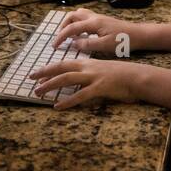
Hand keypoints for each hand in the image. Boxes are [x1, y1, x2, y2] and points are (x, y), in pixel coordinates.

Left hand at [28, 56, 152, 109]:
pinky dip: (68, 101)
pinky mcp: (100, 88)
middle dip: (44, 73)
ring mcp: (93, 77)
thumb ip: (91, 75)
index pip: (64, 64)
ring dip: (50, 85)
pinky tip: (58, 106)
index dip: (49, 68)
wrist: (139, 77)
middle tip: (31, 80)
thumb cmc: (124, 76)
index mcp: (89, 63)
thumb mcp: (104, 71)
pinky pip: (80, 95)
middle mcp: (88, 68)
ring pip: (66, 79)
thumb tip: (80, 83)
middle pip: (61, 68)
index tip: (37, 73)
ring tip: (38, 93)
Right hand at [51, 8, 143, 56]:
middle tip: (60, 38)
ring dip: (71, 23)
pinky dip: (79, 23)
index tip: (54, 46)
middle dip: (63, 26)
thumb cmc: (124, 41)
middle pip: (72, 16)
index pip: (72, 28)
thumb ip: (88, 44)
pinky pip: (85, 18)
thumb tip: (73, 43)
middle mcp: (94, 17)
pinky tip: (82, 34)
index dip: (61, 37)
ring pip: (79, 14)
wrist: (139, 35)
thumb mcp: (105, 46)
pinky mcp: (102, 20)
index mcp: (93, 23)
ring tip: (69, 35)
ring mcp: (98, 17)